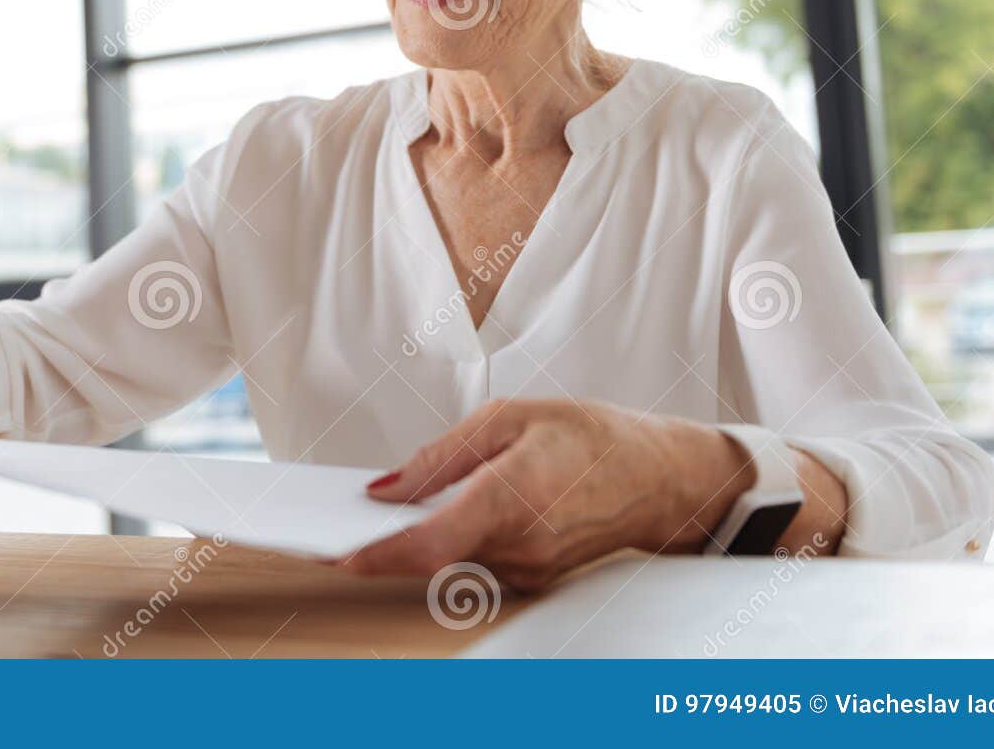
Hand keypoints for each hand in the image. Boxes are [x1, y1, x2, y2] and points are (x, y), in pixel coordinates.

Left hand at [341, 398, 753, 590]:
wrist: (658, 477)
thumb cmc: (591, 436)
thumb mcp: (508, 416)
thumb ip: (440, 456)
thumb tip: (385, 488)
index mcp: (512, 497)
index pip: (429, 544)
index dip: (376, 554)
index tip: (335, 552)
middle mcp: (520, 545)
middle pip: (429, 555)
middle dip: (382, 539)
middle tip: (335, 520)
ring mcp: (528, 569)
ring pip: (449, 558)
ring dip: (417, 535)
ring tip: (386, 508)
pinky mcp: (531, 578)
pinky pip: (474, 560)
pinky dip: (450, 539)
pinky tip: (439, 513)